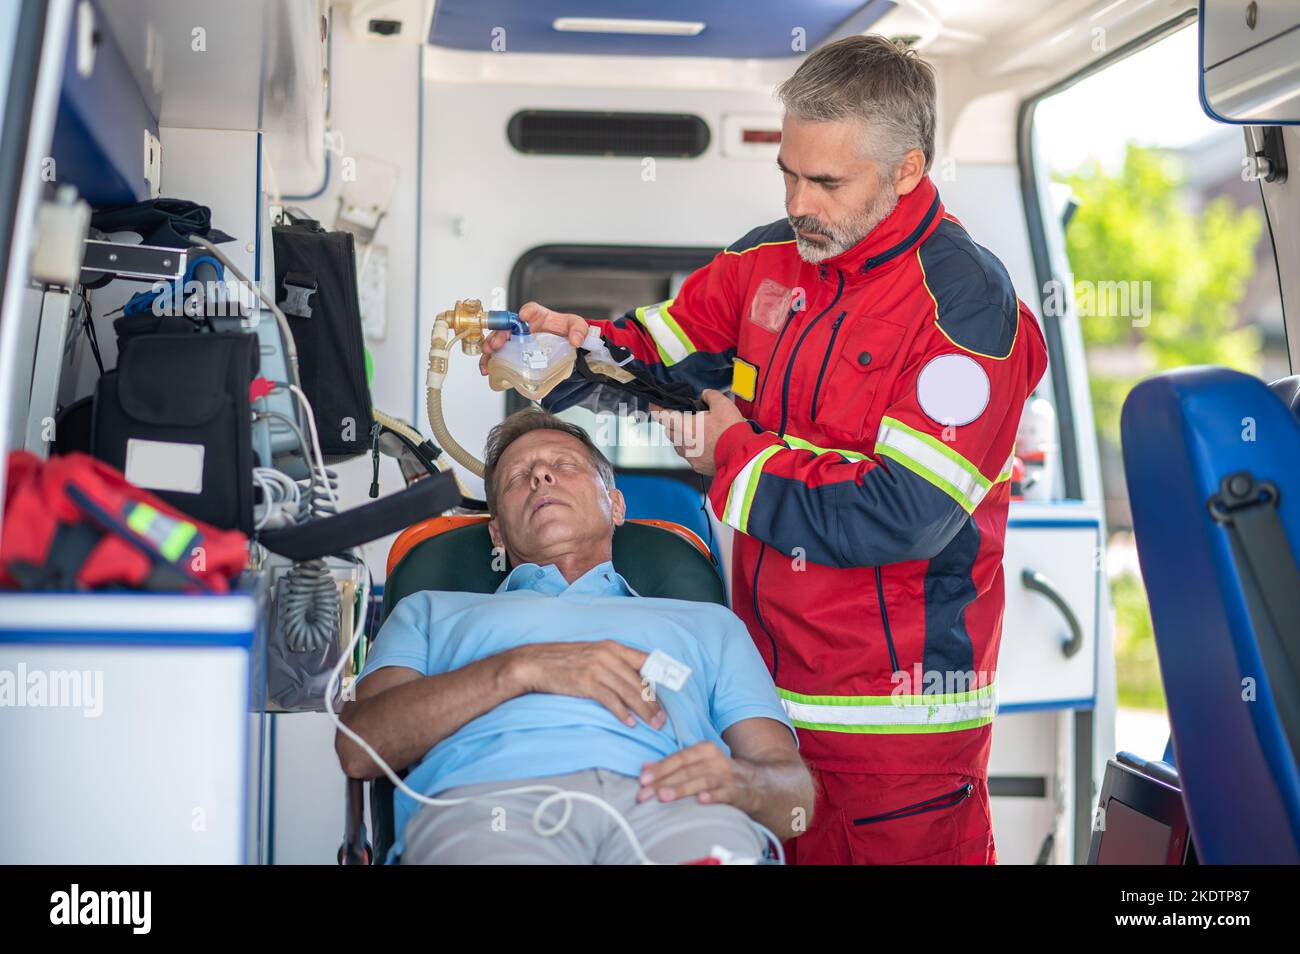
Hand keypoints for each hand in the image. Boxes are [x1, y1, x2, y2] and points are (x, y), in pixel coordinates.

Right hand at [479, 301, 589, 374]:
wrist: (562, 348)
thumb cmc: (564, 332)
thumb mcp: (575, 326)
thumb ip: (579, 329)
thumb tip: (576, 340)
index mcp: (538, 316)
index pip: (531, 310)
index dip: (527, 312)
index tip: (523, 317)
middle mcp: (523, 327)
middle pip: (507, 327)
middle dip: (499, 334)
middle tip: (497, 343)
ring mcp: (516, 341)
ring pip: (498, 341)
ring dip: (490, 347)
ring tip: (488, 356)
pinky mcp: (512, 354)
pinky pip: (498, 356)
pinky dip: (490, 362)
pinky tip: (487, 369)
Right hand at [507, 640, 665, 728]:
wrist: (536, 663)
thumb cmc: (565, 660)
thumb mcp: (593, 653)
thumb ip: (614, 662)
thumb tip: (635, 678)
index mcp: (612, 647)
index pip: (644, 662)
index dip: (660, 678)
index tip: (671, 692)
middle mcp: (608, 656)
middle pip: (639, 682)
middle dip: (653, 702)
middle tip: (663, 719)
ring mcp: (598, 669)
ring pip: (629, 693)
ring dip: (644, 711)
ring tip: (653, 724)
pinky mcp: (587, 683)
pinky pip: (611, 701)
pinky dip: (623, 713)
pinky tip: (630, 723)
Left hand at [638, 741, 752, 810]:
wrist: (754, 783)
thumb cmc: (717, 773)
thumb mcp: (697, 764)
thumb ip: (672, 765)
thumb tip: (644, 768)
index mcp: (704, 749)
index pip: (678, 758)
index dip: (660, 768)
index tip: (642, 780)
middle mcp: (715, 760)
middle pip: (686, 771)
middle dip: (663, 782)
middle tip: (645, 794)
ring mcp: (726, 776)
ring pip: (701, 781)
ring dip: (682, 789)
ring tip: (664, 796)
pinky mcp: (736, 792)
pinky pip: (723, 794)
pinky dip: (712, 796)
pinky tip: (700, 800)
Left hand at [649, 389, 745, 475]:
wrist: (742, 456)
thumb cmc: (731, 432)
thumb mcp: (722, 404)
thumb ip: (710, 395)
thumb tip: (706, 395)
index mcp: (683, 426)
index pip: (661, 415)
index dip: (656, 408)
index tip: (655, 404)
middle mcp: (682, 443)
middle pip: (669, 431)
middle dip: (674, 423)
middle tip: (687, 417)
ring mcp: (689, 457)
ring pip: (679, 445)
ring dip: (684, 437)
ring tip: (700, 432)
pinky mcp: (698, 466)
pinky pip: (690, 456)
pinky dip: (695, 449)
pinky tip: (708, 444)